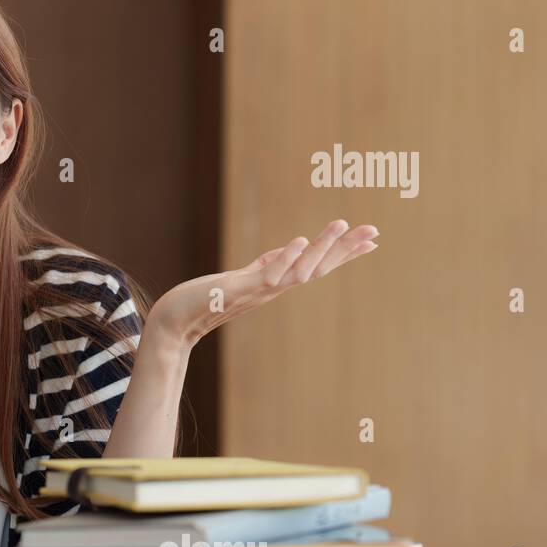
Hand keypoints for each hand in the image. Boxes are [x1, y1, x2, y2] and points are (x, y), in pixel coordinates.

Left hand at [146, 219, 378, 348]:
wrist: (173, 322)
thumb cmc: (204, 301)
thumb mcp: (241, 279)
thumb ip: (266, 266)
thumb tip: (289, 250)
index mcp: (275, 284)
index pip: (317, 266)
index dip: (344, 254)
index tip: (373, 240)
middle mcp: (272, 289)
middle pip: (317, 268)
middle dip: (345, 249)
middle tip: (374, 230)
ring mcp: (256, 291)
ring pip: (299, 270)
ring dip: (321, 249)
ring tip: (341, 225)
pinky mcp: (237, 291)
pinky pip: (267, 275)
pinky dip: (285, 258)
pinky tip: (300, 241)